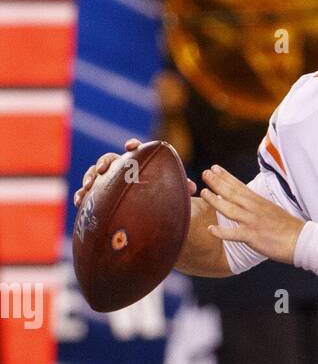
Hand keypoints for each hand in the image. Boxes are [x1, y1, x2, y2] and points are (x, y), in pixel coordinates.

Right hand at [73, 139, 195, 207]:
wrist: (150, 218)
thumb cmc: (163, 202)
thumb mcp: (173, 196)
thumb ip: (180, 188)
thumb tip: (192, 187)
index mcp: (139, 166)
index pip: (135, 151)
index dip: (133, 146)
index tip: (131, 146)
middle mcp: (121, 171)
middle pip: (109, 159)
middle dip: (104, 162)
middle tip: (103, 170)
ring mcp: (108, 183)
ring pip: (94, 174)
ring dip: (89, 177)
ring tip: (88, 186)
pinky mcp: (99, 196)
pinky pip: (87, 193)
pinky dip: (82, 195)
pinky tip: (79, 201)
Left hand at [201, 164, 303, 263]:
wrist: (302, 241)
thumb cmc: (288, 228)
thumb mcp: (272, 210)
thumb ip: (258, 206)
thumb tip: (248, 203)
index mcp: (259, 202)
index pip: (239, 186)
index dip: (225, 176)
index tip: (214, 168)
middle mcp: (254, 208)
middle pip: (232, 193)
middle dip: (217, 182)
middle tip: (204, 173)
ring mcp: (252, 221)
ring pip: (229, 209)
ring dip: (215, 201)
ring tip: (203, 193)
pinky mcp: (253, 236)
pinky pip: (234, 234)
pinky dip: (222, 232)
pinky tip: (210, 229)